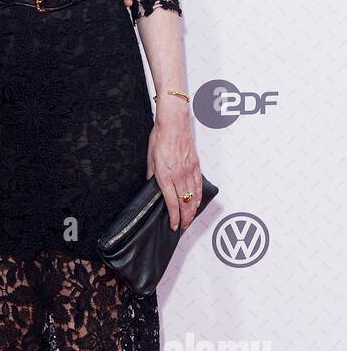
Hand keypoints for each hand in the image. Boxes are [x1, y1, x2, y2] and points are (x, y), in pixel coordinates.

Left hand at [146, 101, 201, 230]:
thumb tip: (151, 184)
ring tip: (190, 219)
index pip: (171, 202)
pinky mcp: (196, 165)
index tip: (174, 225)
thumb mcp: (150, 158)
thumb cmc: (160, 138)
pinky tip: (197, 202)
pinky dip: (199, 196)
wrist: (174, 124)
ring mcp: (189, 171)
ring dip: (192, 210)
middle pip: (184, 203)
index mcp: (165, 176)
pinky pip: (199, 185)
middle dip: (185, 218)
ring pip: (193, 196)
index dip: (174, 217)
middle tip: (183, 226)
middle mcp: (179, 175)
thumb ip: (151, 175)